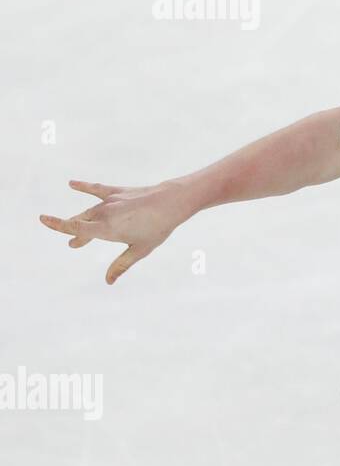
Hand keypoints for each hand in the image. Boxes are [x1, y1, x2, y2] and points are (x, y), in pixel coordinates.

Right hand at [39, 179, 192, 284]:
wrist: (172, 201)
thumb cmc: (158, 227)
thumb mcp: (140, 250)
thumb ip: (121, 265)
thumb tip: (108, 282)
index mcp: (107, 228)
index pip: (76, 229)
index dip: (58, 225)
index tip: (42, 219)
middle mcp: (104, 213)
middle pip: (82, 222)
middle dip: (77, 234)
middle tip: (75, 245)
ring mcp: (110, 201)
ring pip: (89, 211)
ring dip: (82, 219)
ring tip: (78, 230)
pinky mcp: (118, 192)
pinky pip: (96, 189)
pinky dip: (83, 187)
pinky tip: (71, 183)